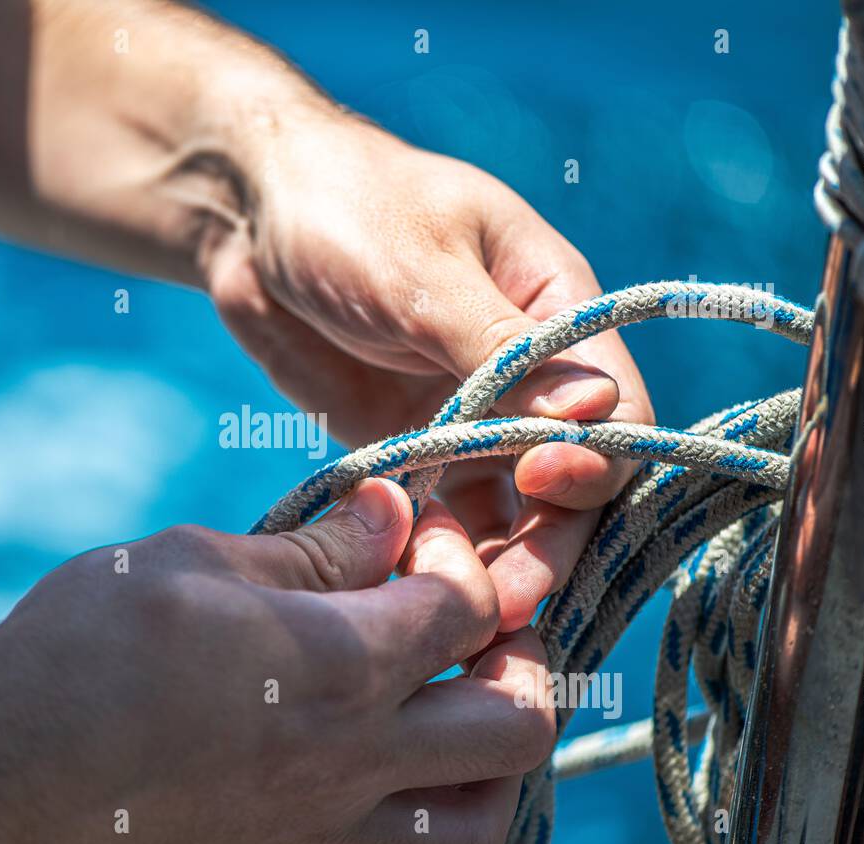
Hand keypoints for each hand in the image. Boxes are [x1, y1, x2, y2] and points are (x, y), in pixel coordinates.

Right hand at [0, 478, 553, 843]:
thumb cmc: (82, 651)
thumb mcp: (194, 564)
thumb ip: (312, 549)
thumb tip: (390, 515)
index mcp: (338, 666)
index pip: (469, 608)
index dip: (457, 554)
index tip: (407, 530)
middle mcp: (351, 759)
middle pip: (519, 726)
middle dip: (523, 662)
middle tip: (470, 627)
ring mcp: (320, 829)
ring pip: (477, 829)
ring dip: (491, 765)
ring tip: (452, 712)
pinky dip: (419, 818)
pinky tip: (373, 766)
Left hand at [201, 111, 654, 630]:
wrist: (248, 217)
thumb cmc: (346, 209)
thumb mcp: (424, 270)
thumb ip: (503, 349)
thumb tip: (598, 417)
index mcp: (555, 311)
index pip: (615, 406)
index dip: (598, 459)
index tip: (543, 482)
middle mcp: (527, 375)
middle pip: (571, 480)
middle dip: (549, 541)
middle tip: (501, 597)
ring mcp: (471, 418)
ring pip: (512, 513)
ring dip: (497, 564)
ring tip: (458, 615)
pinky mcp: (416, 449)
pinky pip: (445, 516)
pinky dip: (439, 554)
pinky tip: (412, 588)